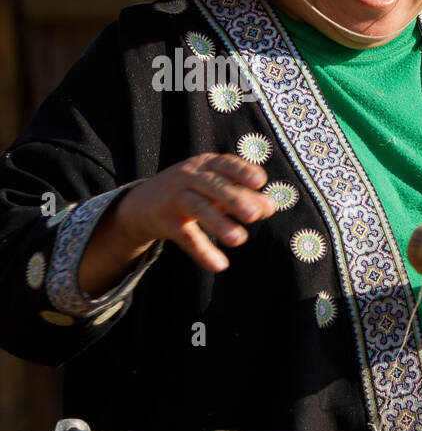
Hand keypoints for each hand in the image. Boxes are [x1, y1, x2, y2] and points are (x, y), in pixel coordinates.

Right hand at [81, 153, 278, 294]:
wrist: (142, 203)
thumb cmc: (194, 191)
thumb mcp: (218, 188)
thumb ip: (244, 195)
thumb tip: (270, 207)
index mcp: (207, 165)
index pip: (226, 165)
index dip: (242, 172)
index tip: (260, 182)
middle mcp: (190, 177)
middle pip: (212, 186)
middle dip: (233, 199)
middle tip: (254, 215)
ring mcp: (176, 198)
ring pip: (198, 208)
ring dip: (218, 224)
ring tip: (239, 240)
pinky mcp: (167, 221)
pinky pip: (186, 236)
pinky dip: (202, 251)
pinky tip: (220, 265)